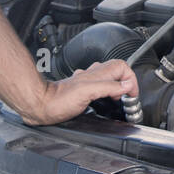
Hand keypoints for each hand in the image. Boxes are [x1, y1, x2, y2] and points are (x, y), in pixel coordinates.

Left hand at [21, 59, 138, 125]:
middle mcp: (92, 76)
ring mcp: (86, 82)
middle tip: (128, 97)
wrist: (40, 106)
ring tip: (118, 100)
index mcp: (97, 74)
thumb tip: (127, 85)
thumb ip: (108, 87)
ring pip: (108, 78)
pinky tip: (103, 101)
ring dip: (117, 87)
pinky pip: (98, 87)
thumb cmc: (58, 101)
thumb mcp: (88, 93)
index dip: (131, 79)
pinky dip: (106, 93)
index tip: (132, 94)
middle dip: (127, 82)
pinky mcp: (80, 91)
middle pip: (117, 71)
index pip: (122, 67)